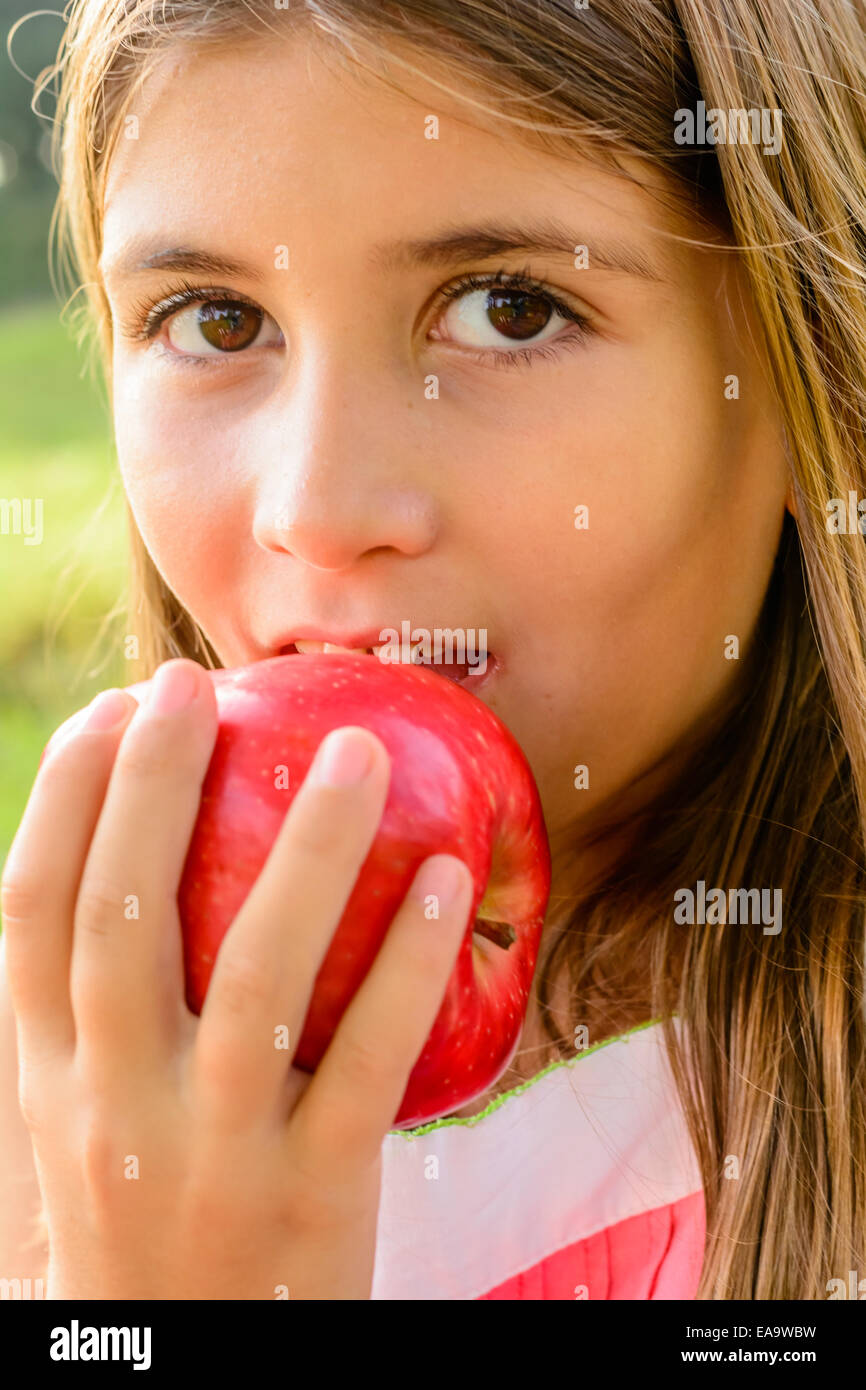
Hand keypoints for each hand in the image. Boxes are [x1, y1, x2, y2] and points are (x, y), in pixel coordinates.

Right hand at [0, 659, 472, 1298]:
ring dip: (312, 848)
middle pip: (123, 915)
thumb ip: (75, 1038)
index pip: (32, 913)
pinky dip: (408, 963)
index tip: (114, 710)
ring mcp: (212, 1154)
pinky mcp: (313, 1196)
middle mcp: (115, 1109)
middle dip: (153, 786)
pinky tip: (446, 878)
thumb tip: (99, 899)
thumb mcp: (67, 1148)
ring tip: (359, 749)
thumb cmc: (133, 1245)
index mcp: (51, 1085)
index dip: (68, 797)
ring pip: (259, 972)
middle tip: (200, 687)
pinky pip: (370, 1061)